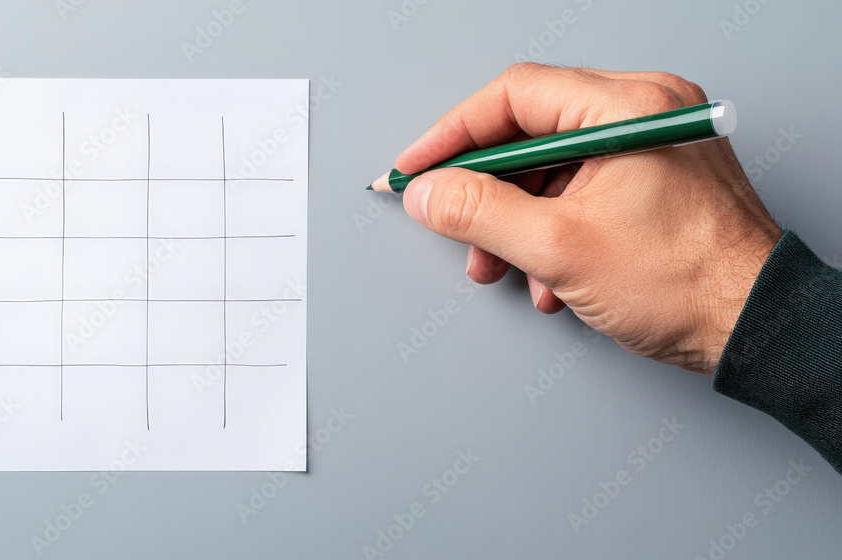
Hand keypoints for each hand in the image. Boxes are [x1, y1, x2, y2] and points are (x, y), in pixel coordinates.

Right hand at [395, 63, 781, 372]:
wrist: (755, 327)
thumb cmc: (687, 284)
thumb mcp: (559, 248)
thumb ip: (479, 212)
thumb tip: (427, 193)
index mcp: (627, 107)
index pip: (513, 96)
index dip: (452, 135)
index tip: (416, 169)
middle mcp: (643, 112)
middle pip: (530, 132)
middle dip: (486, 190)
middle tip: (451, 223)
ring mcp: (651, 145)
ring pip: (551, 167)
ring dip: (515, 221)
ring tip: (502, 266)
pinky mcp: (653, 179)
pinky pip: (580, 189)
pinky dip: (551, 230)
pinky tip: (549, 278)